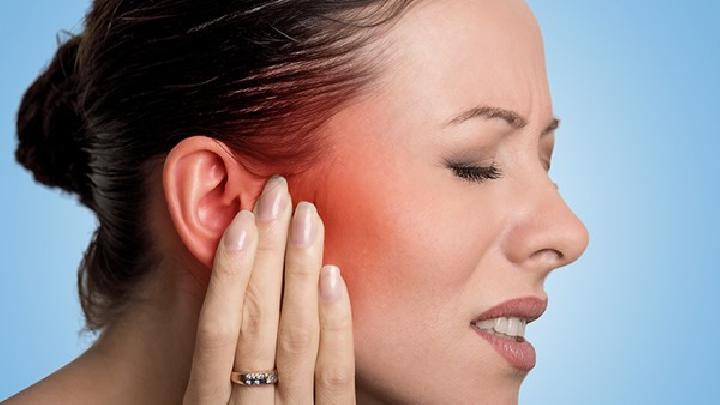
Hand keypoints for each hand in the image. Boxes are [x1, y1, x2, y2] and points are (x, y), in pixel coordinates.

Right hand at [182, 175, 355, 403]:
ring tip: (307, 217)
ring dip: (300, 274)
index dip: (229, 274)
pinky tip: (332, 276)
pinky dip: (336, 324)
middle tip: (277, 193)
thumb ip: (214, 367)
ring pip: (297, 341)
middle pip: (258, 326)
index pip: (217, 333)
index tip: (241, 220)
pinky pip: (337, 376)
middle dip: (267, 255)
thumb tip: (222, 294)